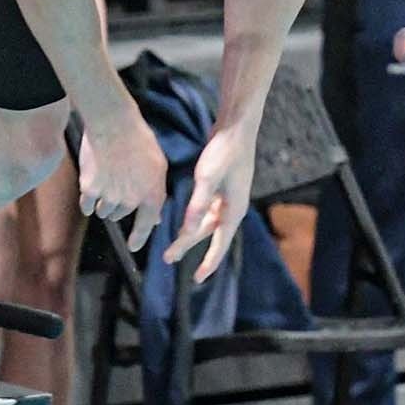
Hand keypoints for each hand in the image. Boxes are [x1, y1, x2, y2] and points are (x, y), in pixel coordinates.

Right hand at [79, 108, 167, 227]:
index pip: (145, 225)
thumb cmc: (139, 140)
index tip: (132, 246)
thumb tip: (155, 218)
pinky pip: (87, 205)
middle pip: (121, 215)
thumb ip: (155, 192)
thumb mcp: (157, 166)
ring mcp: (109, 196)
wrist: (114, 124)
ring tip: (106, 177)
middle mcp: (131, 200)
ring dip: (104, 201)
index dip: (139, 238)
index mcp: (152, 195)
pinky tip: (91, 184)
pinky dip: (88, 200)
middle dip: (120, 205)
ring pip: (104, 211)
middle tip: (119, 183)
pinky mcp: (90, 189)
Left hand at [162, 126, 255, 283]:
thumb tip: (186, 230)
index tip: (198, 278)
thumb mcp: (207, 178)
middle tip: (168, 258)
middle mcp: (232, 206)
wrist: (236, 126)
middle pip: (208, 233)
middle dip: (188, 246)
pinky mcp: (222, 185)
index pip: (221, 244)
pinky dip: (194, 216)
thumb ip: (197, 205)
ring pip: (206, 221)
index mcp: (234, 209)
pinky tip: (184, 216)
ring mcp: (228, 196)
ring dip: (189, 231)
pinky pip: (206, 209)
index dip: (209, 262)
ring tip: (171, 241)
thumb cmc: (224, 151)